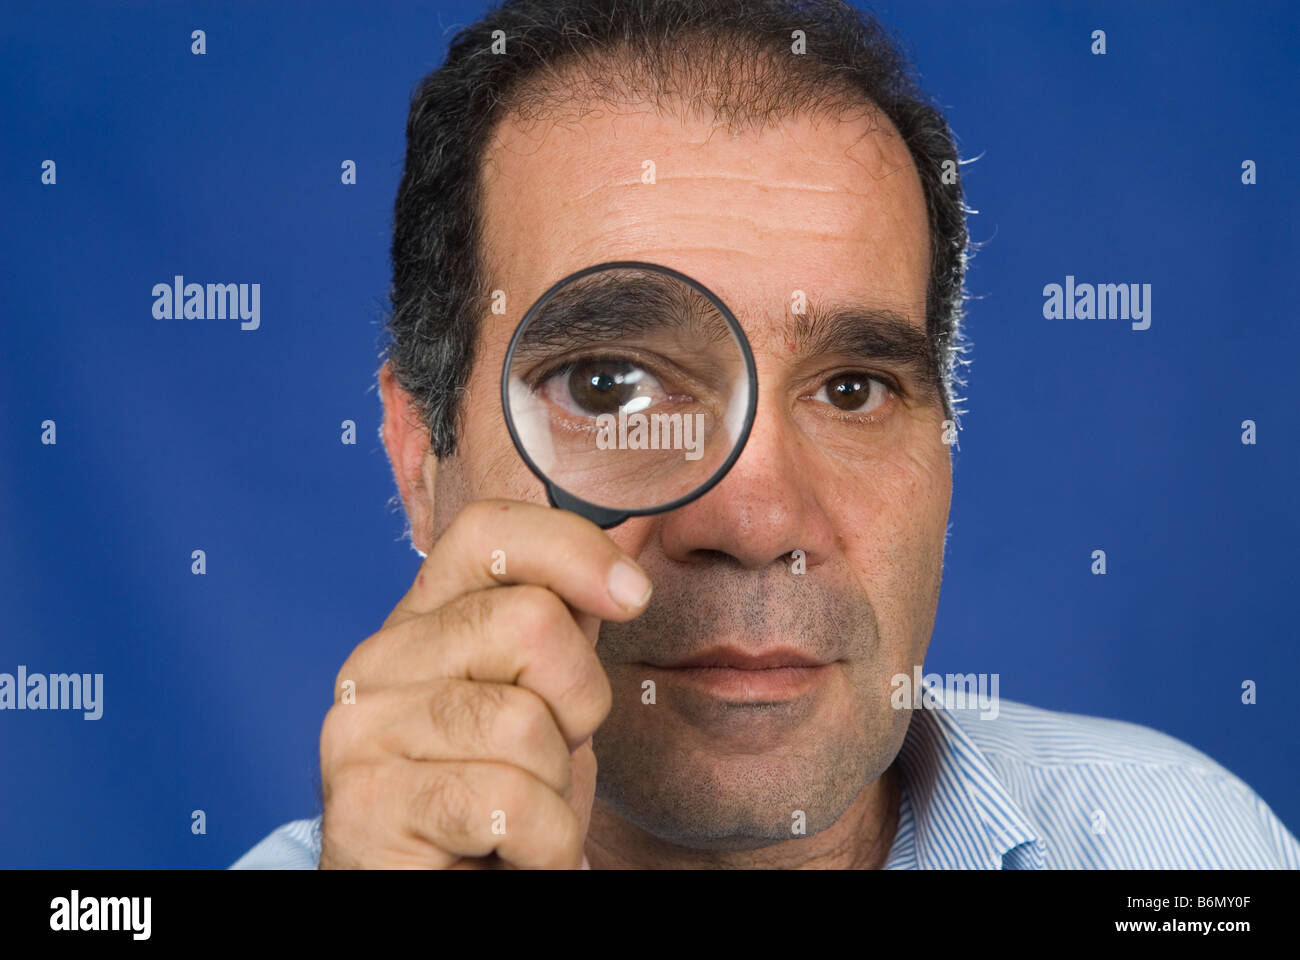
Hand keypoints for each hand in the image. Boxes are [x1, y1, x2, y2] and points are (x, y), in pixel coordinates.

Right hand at [318, 499, 651, 867]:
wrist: (445, 893)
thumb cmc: (502, 805)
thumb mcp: (546, 699)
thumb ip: (568, 621)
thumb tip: (636, 528)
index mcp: (423, 622)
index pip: (488, 532)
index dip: (572, 547)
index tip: (631, 596)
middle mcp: (379, 660)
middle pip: (531, 622)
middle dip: (577, 704)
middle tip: (547, 759)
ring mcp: (362, 730)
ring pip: (524, 723)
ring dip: (555, 790)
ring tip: (519, 816)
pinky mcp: (365, 806)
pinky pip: (507, 804)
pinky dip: (543, 844)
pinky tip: (508, 854)